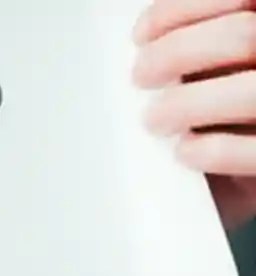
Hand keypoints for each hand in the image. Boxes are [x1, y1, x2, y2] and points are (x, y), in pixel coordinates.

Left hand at [134, 0, 255, 229]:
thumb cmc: (244, 115)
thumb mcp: (232, 67)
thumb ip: (212, 47)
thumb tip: (151, 40)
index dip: (181, 9)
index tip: (143, 34)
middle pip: (243, 36)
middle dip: (175, 54)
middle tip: (141, 76)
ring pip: (250, 91)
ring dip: (185, 104)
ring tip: (155, 119)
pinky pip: (252, 151)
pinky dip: (210, 149)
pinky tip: (186, 151)